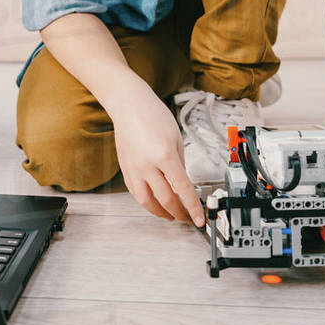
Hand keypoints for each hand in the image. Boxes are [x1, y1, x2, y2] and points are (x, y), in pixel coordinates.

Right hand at [108, 87, 204, 225]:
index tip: (199, 219)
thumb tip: (183, 183)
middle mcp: (147, 165)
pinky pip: (135, 192)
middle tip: (187, 218)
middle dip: (179, 213)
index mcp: (165, 156)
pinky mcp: (125, 169)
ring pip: (147, 202)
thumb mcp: (177, 139)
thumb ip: (181, 163)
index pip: (183, 190)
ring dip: (161, 213)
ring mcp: (134, 168)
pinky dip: (146, 202)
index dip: (193, 208)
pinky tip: (154, 203)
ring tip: (170, 216)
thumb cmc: (153, 115)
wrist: (129, 105)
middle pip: (166, 200)